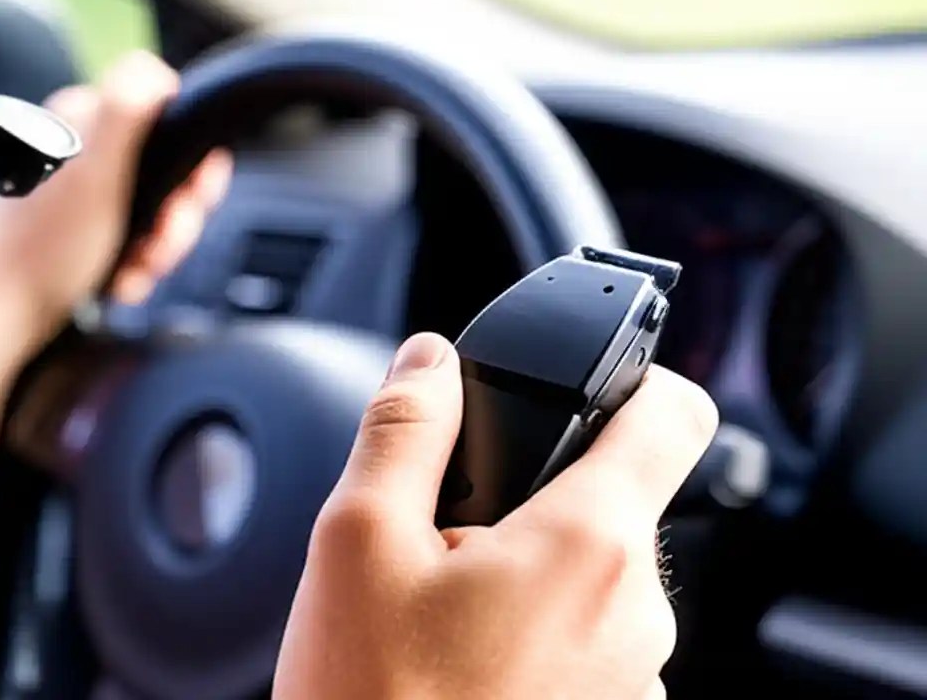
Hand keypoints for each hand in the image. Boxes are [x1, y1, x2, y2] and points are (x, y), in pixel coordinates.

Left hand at [0, 51, 231, 337]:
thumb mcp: (97, 174)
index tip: (186, 200)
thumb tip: (156, 71)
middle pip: (169, 166)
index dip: (190, 161)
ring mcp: (83, 188)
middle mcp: (84, 146)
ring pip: (156, 207)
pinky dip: (136, 262)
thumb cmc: (41, 253)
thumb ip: (128, 111)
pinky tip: (122, 279)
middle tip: (158, 246)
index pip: (169, 113)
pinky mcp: (81, 226)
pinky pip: (133, 236)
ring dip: (158, 247)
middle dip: (175, 217)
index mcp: (86, 119)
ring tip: (135, 270)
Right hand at [274, 333, 717, 698]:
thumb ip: (403, 431)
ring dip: (523, 578)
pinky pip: (585, 648)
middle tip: (440, 547)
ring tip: (438, 620)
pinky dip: (531, 638)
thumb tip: (430, 361)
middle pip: (606, 503)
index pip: (674, 414)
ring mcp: (633, 684)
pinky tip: (459, 669)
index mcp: (585, 547)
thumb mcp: (355, 543)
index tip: (598, 380)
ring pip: (588, 582)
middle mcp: (636, 618)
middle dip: (526, 506)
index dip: (638, 375)